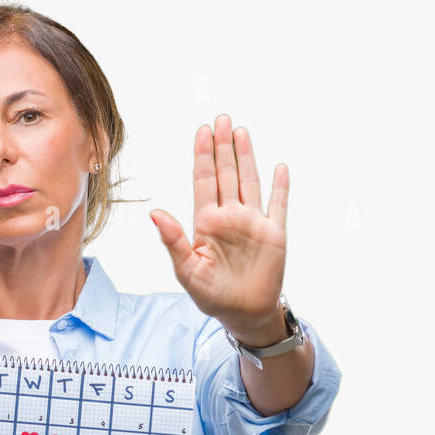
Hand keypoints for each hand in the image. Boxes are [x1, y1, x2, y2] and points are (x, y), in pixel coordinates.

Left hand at [150, 114, 288, 343]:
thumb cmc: (212, 296)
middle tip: (220, 119)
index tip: (202, 131)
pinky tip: (279, 167)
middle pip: (226, 174)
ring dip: (246, 156)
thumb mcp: (187, 271)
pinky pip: (278, 205)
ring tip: (240, 131)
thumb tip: (154, 213)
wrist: (243, 315)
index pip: (204, 182)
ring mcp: (253, 223)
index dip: (203, 156)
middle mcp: (230, 217)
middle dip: (222, 147)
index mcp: (207, 223)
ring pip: (249, 181)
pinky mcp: (274, 234)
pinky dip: (280, 187)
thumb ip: (172, 241)